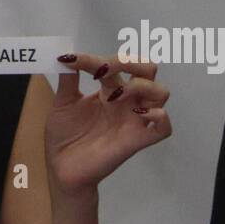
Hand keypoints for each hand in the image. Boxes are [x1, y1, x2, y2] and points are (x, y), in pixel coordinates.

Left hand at [47, 52, 171, 196]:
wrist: (61, 169)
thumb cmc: (64, 137)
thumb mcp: (62, 104)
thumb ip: (67, 81)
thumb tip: (66, 54)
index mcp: (110, 90)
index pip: (113, 64)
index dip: (93, 59)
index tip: (71, 60)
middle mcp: (126, 102)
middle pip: (148, 70)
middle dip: (130, 62)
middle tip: (104, 69)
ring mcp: (134, 120)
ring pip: (161, 93)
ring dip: (142, 85)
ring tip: (116, 94)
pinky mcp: (136, 141)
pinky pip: (163, 128)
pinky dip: (160, 117)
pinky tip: (141, 113)